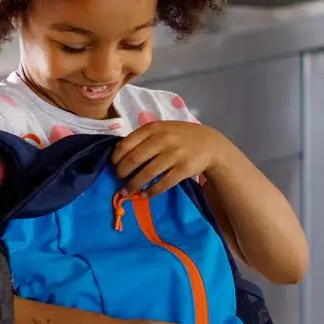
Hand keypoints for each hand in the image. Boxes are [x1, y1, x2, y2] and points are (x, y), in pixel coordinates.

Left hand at [113, 121, 231, 196]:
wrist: (210, 143)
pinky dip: (151, 191)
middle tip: (118, 179)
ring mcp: (174, 155)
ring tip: (125, 192)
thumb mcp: (162, 128)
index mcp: (154, 128)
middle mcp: (163, 140)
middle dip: (122, 172)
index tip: (113, 165)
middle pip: (134, 160)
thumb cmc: (181, 136)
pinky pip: (163, 184)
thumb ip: (144, 137)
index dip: (116, 158)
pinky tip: (145, 195)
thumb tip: (119, 152)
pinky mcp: (183, 169)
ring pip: (147, 174)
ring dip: (133, 185)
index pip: (126, 143)